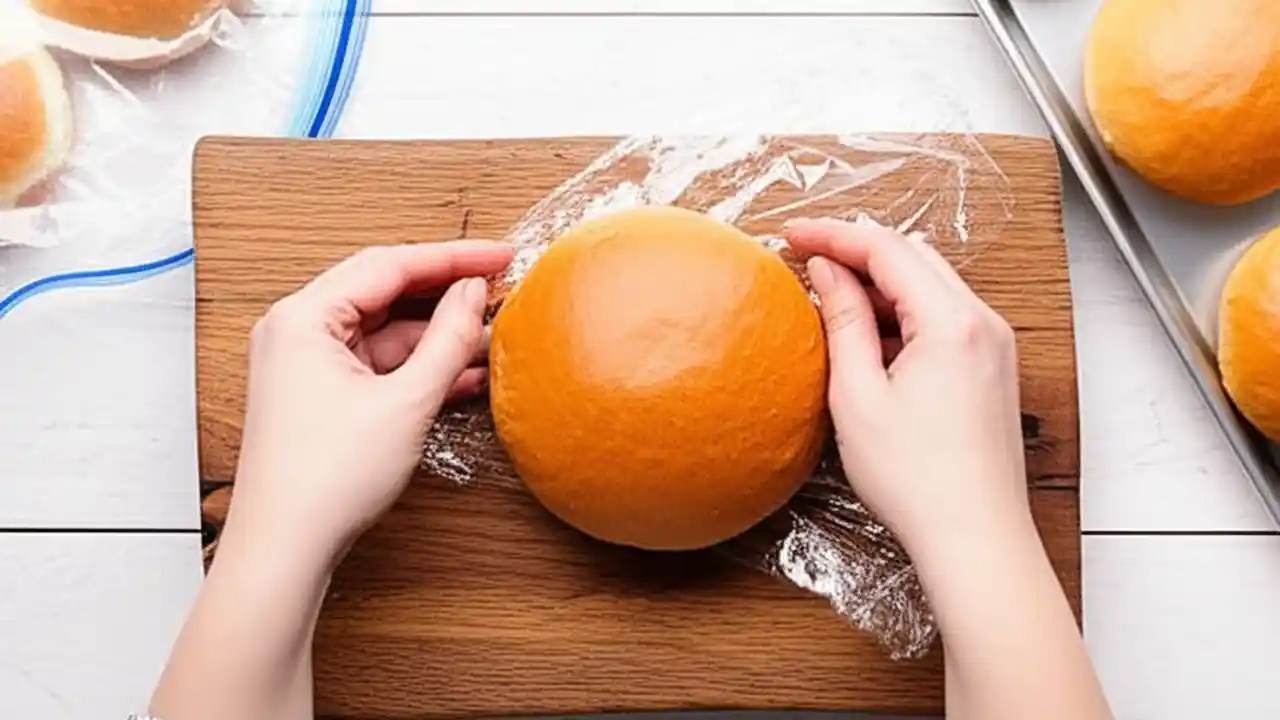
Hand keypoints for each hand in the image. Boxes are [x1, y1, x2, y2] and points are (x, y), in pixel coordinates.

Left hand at [225, 241, 514, 567]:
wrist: (284, 549)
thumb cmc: (325, 480)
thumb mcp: (405, 402)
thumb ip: (446, 340)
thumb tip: (472, 294)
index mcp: (303, 317)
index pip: (389, 265)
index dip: (452, 257)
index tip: (500, 255)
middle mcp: (296, 331)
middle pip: (384, 291)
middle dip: (445, 292)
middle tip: (499, 286)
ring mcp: (305, 364)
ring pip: (383, 330)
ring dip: (436, 334)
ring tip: (490, 335)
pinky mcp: (318, 394)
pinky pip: (376, 364)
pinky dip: (416, 366)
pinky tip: (462, 373)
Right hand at [785, 218, 1027, 553]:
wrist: (976, 538)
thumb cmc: (918, 481)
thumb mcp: (858, 396)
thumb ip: (842, 322)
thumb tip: (827, 272)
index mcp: (952, 322)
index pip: (887, 248)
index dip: (833, 234)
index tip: (791, 234)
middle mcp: (983, 322)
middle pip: (915, 256)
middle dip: (857, 251)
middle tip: (805, 260)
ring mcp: (995, 344)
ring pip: (931, 284)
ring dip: (880, 284)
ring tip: (831, 305)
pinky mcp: (994, 367)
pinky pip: (945, 316)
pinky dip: (903, 313)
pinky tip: (869, 340)